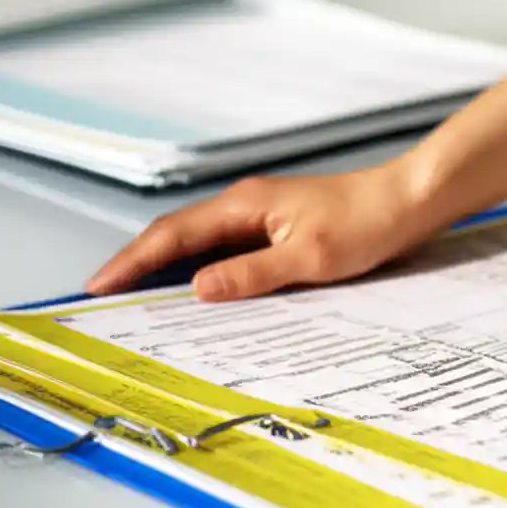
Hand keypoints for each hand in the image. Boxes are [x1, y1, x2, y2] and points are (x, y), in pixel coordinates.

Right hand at [87, 163, 435, 300]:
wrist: (408, 201)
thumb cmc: (366, 224)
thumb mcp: (309, 259)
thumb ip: (251, 274)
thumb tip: (196, 289)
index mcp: (244, 205)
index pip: (172, 235)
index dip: (132, 261)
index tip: (99, 286)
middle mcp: (246, 206)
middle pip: (179, 238)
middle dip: (139, 267)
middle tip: (106, 301)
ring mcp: (263, 217)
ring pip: (203, 246)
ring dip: (172, 272)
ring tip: (141, 305)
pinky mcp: (281, 229)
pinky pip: (232, 252)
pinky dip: (210, 273)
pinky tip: (206, 297)